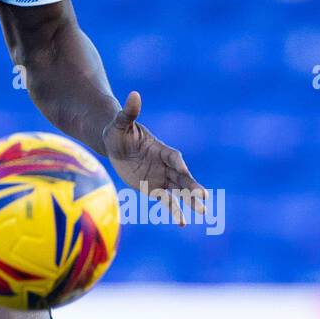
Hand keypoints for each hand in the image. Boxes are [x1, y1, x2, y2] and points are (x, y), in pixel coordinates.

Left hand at [102, 91, 206, 222]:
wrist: (115, 145)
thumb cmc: (117, 131)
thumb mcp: (120, 123)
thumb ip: (128, 112)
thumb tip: (133, 95)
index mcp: (160, 149)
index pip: (173, 157)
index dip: (178, 163)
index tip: (183, 170)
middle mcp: (165, 165)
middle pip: (182, 176)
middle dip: (192, 186)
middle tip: (204, 197)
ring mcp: (161, 177)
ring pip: (179, 191)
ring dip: (190, 201)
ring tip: (203, 212)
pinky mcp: (153, 189)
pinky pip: (166, 201)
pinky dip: (174, 211)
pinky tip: (182, 223)